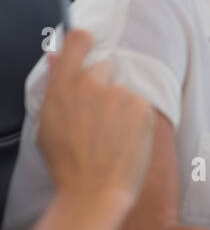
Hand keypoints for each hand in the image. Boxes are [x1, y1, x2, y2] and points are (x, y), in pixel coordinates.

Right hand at [36, 29, 154, 208]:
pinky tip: (125, 140)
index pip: (77, 41)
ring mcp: (118, 93)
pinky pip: (140, 106)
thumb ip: (55, 87)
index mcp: (62, 85)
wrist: (95, 189)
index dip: (83, 41)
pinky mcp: (141, 106)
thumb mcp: (48, 123)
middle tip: (99, 117)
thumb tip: (57, 57)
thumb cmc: (67, 163)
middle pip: (105, 68)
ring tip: (111, 136)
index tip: (86, 43)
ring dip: (121, 106)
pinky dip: (136, 119)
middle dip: (104, 85)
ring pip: (124, 91)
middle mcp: (91, 83)